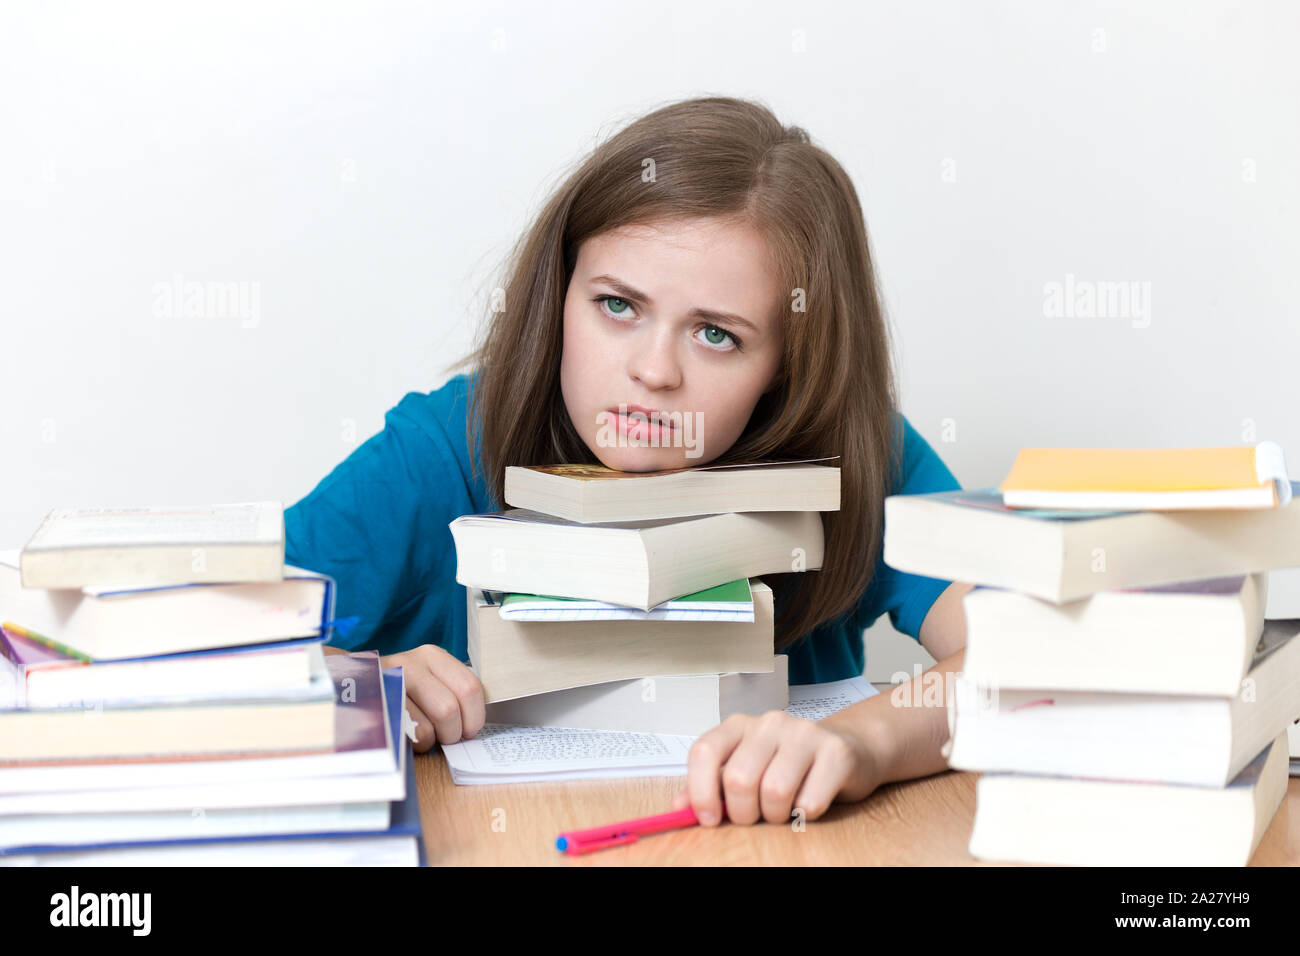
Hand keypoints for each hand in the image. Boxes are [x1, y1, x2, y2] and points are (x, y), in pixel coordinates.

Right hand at [378, 644, 485, 751]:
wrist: (356, 685)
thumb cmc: (401, 688)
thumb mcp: (428, 678)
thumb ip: (452, 692)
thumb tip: (474, 723)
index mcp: (433, 656)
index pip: (469, 687)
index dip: (475, 716)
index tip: (470, 729)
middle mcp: (411, 664)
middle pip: (449, 709)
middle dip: (453, 733)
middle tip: (448, 737)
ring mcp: (388, 684)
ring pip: (427, 727)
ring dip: (431, 741)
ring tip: (424, 735)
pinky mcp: (375, 707)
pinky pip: (402, 737)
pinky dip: (413, 744)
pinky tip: (408, 735)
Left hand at [670, 710, 883, 825]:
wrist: (847, 749)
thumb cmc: (790, 765)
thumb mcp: (746, 771)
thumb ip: (712, 787)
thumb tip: (678, 807)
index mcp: (739, 725)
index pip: (705, 751)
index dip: (700, 790)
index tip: (708, 819)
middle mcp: (769, 722)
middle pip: (739, 779)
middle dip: (744, 813)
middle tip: (756, 816)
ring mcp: (804, 733)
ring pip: (775, 792)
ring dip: (777, 816)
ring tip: (784, 809)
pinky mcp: (835, 751)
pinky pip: (810, 802)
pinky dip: (805, 815)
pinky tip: (810, 801)